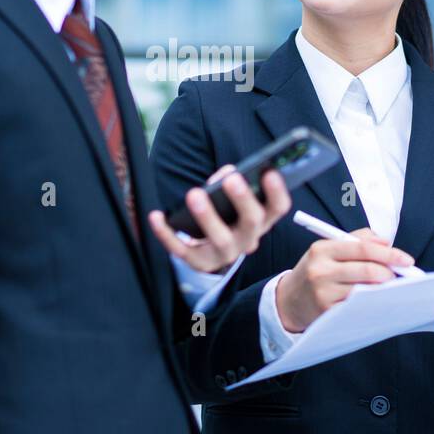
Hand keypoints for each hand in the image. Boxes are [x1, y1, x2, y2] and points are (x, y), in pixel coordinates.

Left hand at [148, 164, 291, 272]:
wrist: (209, 248)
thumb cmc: (224, 214)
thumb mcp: (232, 199)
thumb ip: (231, 182)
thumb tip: (227, 174)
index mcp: (261, 221)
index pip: (278, 208)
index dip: (277, 191)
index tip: (269, 172)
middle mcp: (248, 240)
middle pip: (252, 223)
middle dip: (243, 200)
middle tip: (232, 180)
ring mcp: (224, 254)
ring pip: (221, 240)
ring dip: (208, 216)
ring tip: (194, 194)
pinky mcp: (200, 262)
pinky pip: (182, 250)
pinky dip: (167, 234)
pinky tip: (156, 216)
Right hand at [275, 227, 414, 333]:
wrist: (289, 300)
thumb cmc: (317, 271)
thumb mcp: (329, 249)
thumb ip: (358, 239)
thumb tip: (386, 242)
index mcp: (322, 249)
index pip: (363, 248)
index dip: (389, 254)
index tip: (407, 260)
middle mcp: (320, 270)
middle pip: (367, 270)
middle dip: (389, 273)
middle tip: (399, 276)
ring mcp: (323, 293)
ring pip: (365, 290)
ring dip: (383, 289)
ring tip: (389, 287)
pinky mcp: (326, 313)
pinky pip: (358, 307)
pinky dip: (372, 303)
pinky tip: (377, 300)